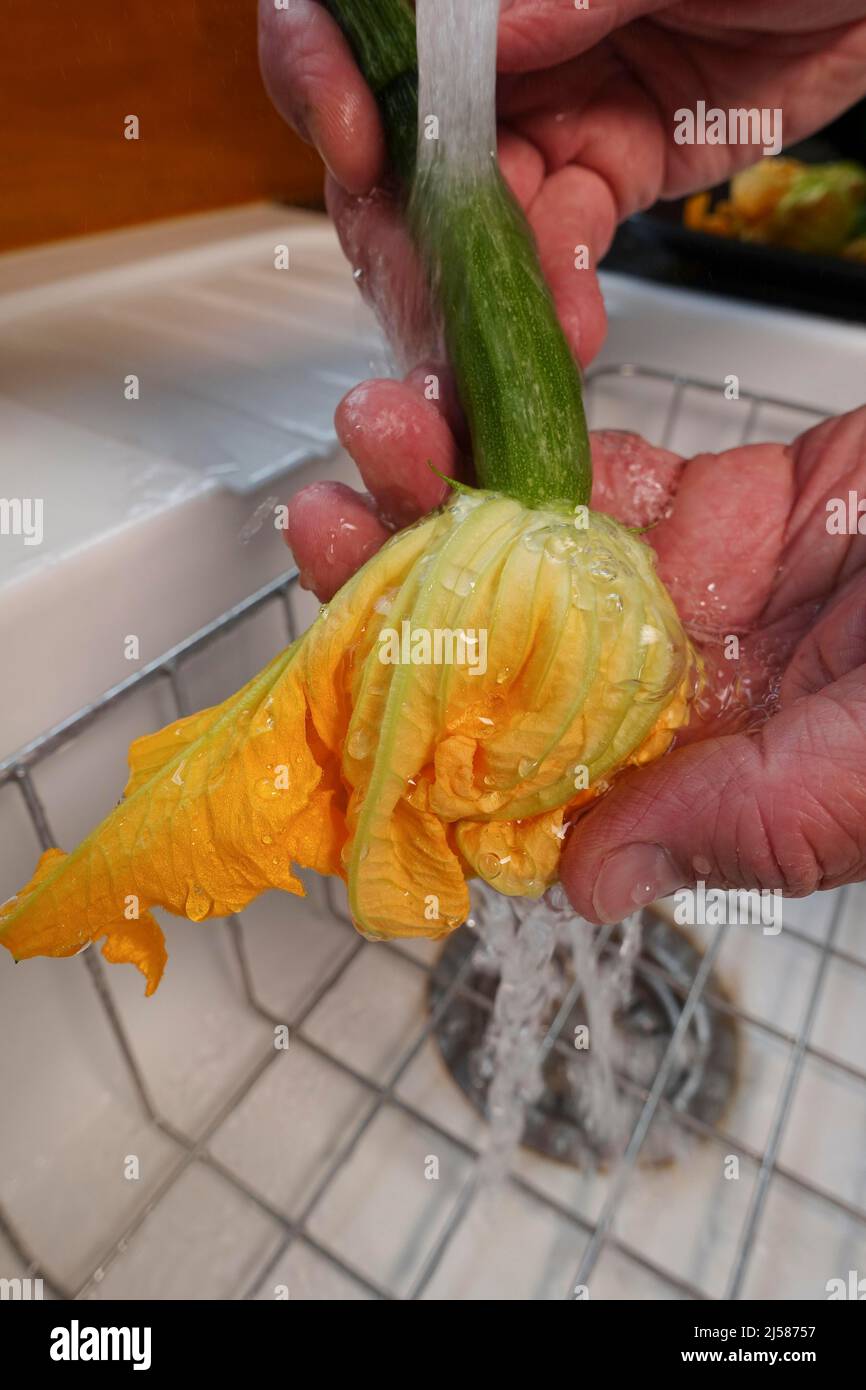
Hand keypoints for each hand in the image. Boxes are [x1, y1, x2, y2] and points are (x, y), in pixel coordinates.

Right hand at [259, 0, 865, 365]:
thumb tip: (485, 42)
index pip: (343, 11)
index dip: (320, 75)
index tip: (358, 142)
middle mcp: (492, 41)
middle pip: (390, 139)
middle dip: (397, 227)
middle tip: (424, 292)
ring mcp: (544, 111)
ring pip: (467, 217)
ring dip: (476, 291)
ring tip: (502, 347)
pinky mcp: (602, 171)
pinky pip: (555, 247)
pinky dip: (553, 298)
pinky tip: (564, 330)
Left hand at [286, 387, 865, 920]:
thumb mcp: (864, 770)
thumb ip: (742, 823)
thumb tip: (585, 887)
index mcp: (698, 780)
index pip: (528, 767)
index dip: (427, 718)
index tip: (344, 665)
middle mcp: (675, 693)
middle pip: (506, 648)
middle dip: (410, 583)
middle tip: (329, 523)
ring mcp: (692, 592)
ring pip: (536, 550)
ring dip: (448, 490)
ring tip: (380, 428)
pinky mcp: (727, 503)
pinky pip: (608, 474)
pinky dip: (533, 441)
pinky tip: (467, 403)